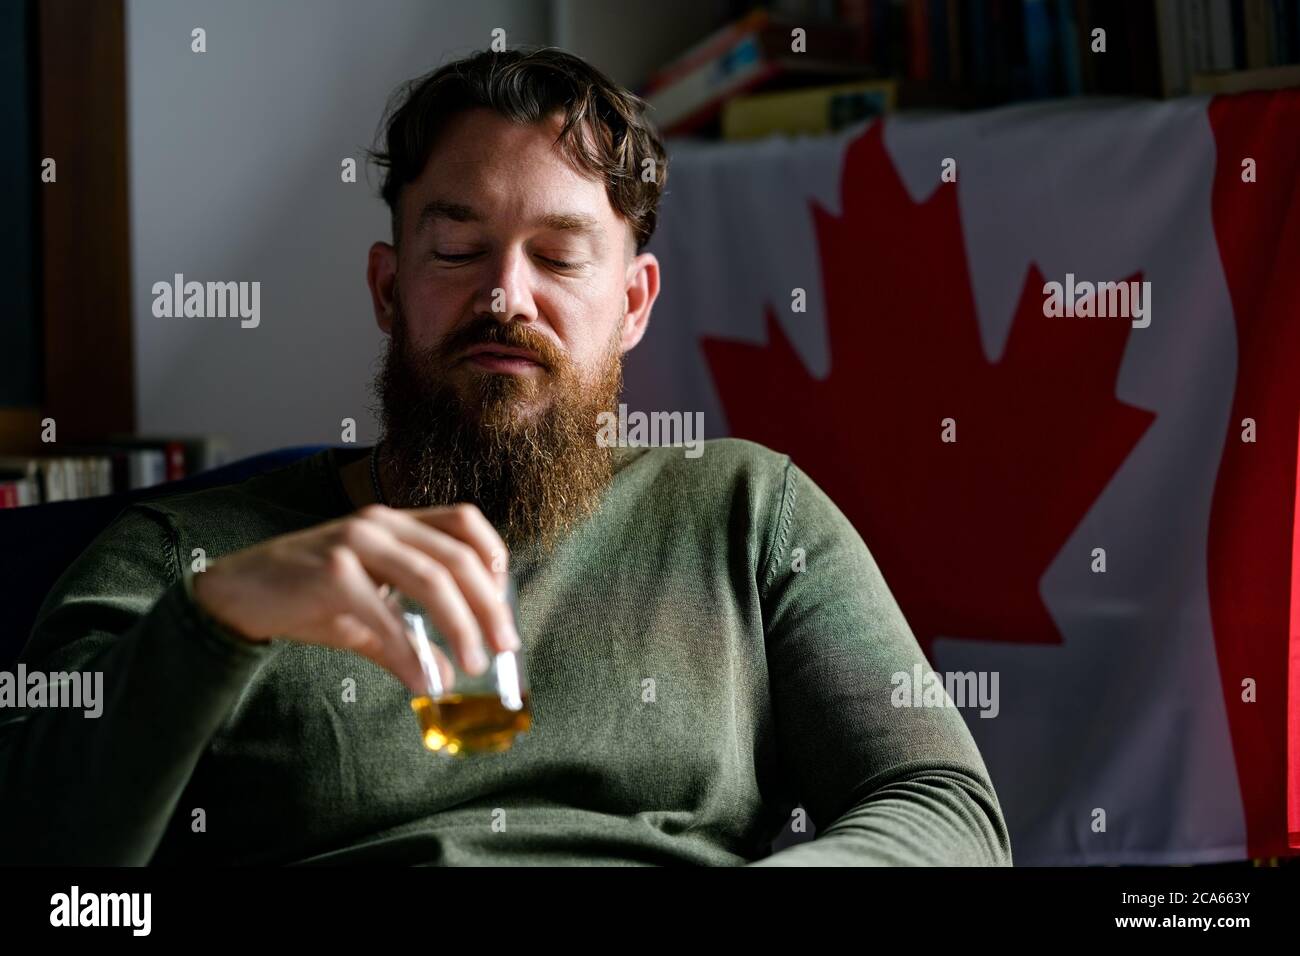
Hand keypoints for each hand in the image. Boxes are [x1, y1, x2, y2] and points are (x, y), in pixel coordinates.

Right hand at [190, 503, 517, 692]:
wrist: (236, 594)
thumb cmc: (305, 596)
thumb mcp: (364, 613)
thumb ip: (406, 637)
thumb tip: (443, 677)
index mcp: (394, 523)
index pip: (463, 521)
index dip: (494, 557)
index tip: (504, 603)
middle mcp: (380, 524)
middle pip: (456, 558)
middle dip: (488, 606)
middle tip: (504, 647)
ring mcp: (355, 543)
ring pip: (430, 580)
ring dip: (459, 627)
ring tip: (471, 665)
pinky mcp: (331, 572)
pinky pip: (385, 613)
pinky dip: (410, 649)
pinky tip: (422, 678)